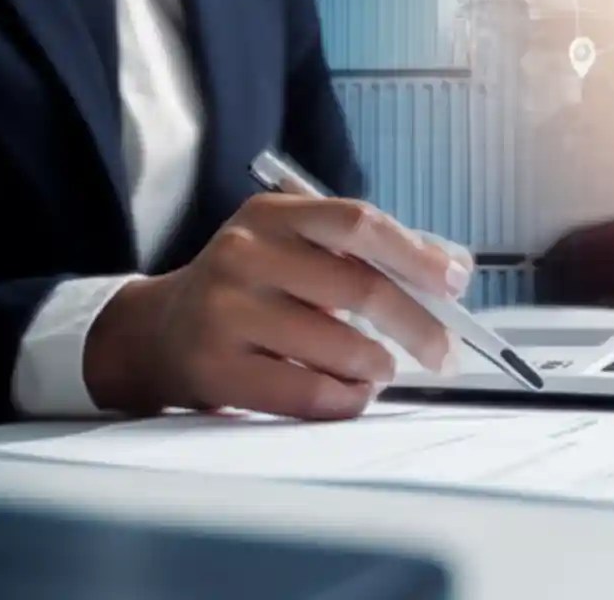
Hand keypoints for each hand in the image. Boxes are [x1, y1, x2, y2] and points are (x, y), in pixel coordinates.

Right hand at [84, 194, 471, 419]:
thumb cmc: (248, 289)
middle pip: (360, 288)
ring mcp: (226, 311)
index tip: (456, 281)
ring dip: (378, 366)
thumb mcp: (295, 250)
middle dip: (418, 326)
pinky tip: (351, 393)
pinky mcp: (217, 368)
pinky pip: (309, 394)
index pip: (357, 222)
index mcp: (273, 214)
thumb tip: (453, 267)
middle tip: (444, 351)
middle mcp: (245, 254)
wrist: (157, 332)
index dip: (415, 253)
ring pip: (340, 347)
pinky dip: (347, 399)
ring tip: (380, 369)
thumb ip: (369, 254)